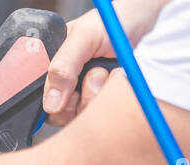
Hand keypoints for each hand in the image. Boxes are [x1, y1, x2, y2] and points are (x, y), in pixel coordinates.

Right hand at [42, 0, 168, 125]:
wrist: (152, 23)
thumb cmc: (116, 21)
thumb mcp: (84, 36)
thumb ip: (62, 66)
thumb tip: (50, 104)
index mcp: (53, 67)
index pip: (36, 98)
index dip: (50, 100)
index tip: (68, 91)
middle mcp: (66, 85)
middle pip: (57, 114)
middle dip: (78, 98)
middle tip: (96, 73)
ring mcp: (85, 96)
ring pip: (78, 118)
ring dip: (96, 96)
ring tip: (109, 72)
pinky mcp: (104, 104)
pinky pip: (99, 117)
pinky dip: (110, 101)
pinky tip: (117, 81)